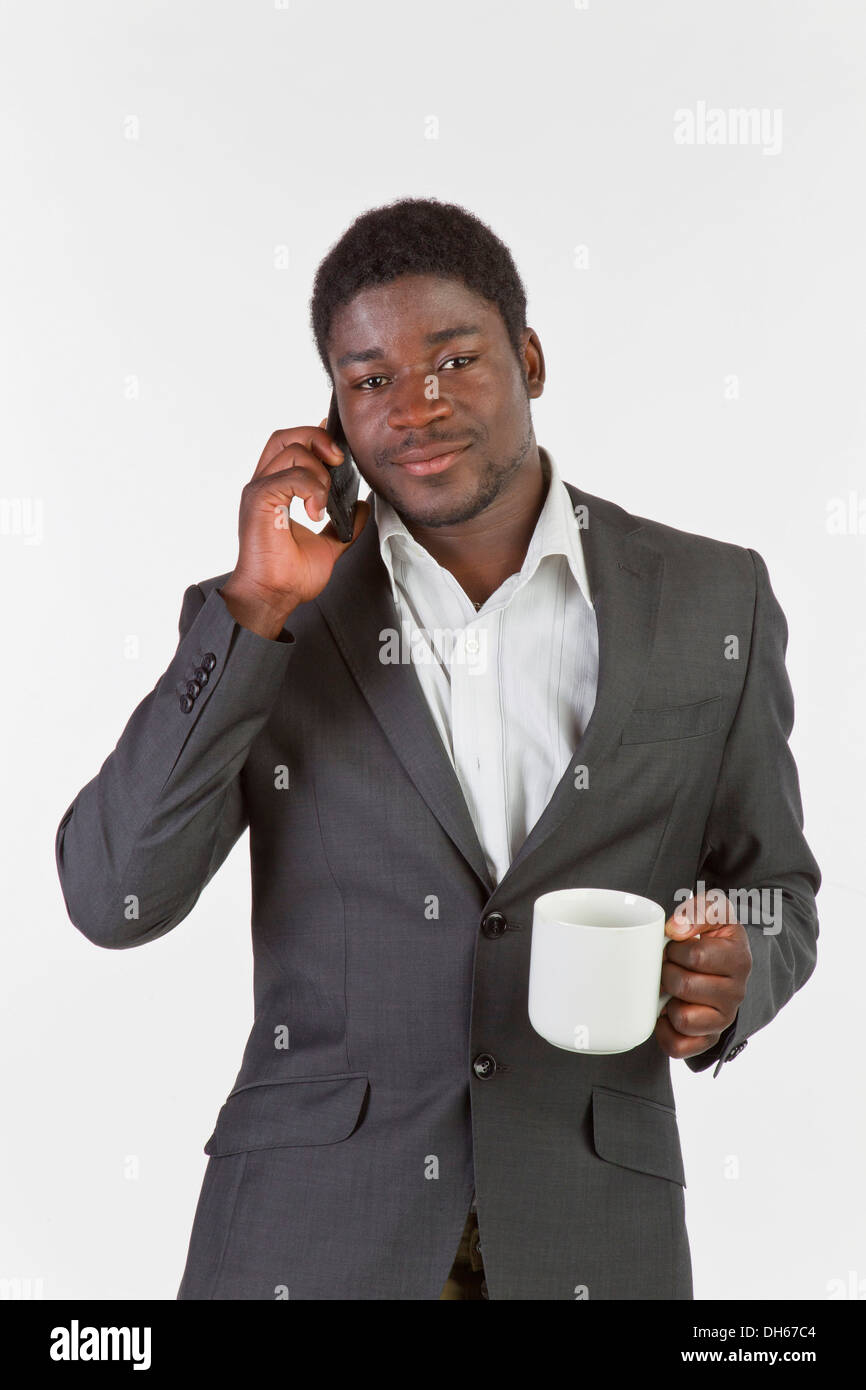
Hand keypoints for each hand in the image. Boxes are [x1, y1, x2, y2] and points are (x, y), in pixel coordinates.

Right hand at [225, 422, 369, 617]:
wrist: (273, 598)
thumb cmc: (288, 577)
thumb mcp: (328, 545)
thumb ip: (343, 526)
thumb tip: (362, 508)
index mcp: (275, 490)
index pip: (289, 446)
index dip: (313, 437)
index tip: (338, 449)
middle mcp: (263, 485)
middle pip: (286, 436)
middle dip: (317, 439)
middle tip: (339, 462)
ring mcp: (259, 491)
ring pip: (291, 450)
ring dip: (318, 471)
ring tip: (323, 503)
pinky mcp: (259, 500)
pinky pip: (290, 475)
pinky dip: (311, 488)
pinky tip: (315, 512)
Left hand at [655, 891, 751, 1060]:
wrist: (724, 964)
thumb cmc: (713, 936)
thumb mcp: (713, 911)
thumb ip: (697, 910)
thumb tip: (675, 930)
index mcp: (739, 959)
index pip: (695, 955)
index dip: (676, 948)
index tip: (676, 945)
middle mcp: (736, 993)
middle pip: (684, 986)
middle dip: (667, 972)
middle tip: (669, 965)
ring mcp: (723, 1019)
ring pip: (682, 1018)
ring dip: (667, 1001)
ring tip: (671, 988)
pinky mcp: (708, 1039)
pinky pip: (678, 1046)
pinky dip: (665, 1032)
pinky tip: (667, 1012)